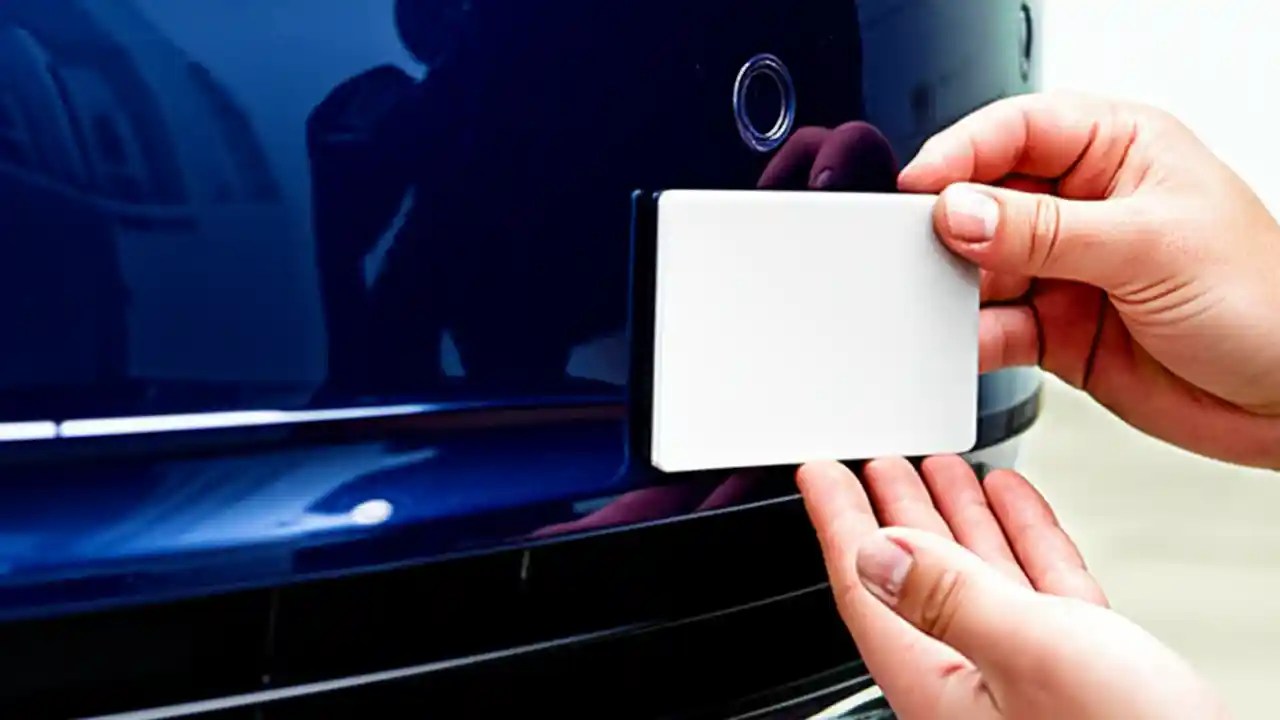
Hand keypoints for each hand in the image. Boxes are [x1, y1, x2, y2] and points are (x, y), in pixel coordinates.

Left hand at [797, 457, 1228, 719]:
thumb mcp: (1032, 656)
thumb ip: (951, 600)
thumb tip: (877, 554)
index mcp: (941, 684)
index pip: (867, 587)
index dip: (839, 521)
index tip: (818, 471)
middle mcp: (974, 681)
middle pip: (916, 574)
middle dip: (894, 509)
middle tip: (874, 460)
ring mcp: (1027, 677)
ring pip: (978, 576)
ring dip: (957, 516)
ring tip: (938, 466)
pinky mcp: (1080, 673)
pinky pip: (1036, 589)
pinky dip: (1023, 539)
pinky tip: (1015, 505)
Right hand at [899, 92, 1279, 468]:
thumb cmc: (1268, 302)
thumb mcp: (1151, 246)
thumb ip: (1045, 229)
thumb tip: (961, 210)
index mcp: (1118, 152)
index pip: (1018, 130)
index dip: (962, 153)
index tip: (919, 187)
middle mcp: (1085, 206)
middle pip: (986, 199)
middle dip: (950, 226)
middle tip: (917, 250)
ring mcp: (1066, 270)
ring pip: (981, 268)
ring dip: (956, 287)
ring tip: (939, 303)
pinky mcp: (1055, 330)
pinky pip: (993, 326)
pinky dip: (971, 338)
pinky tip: (965, 342)